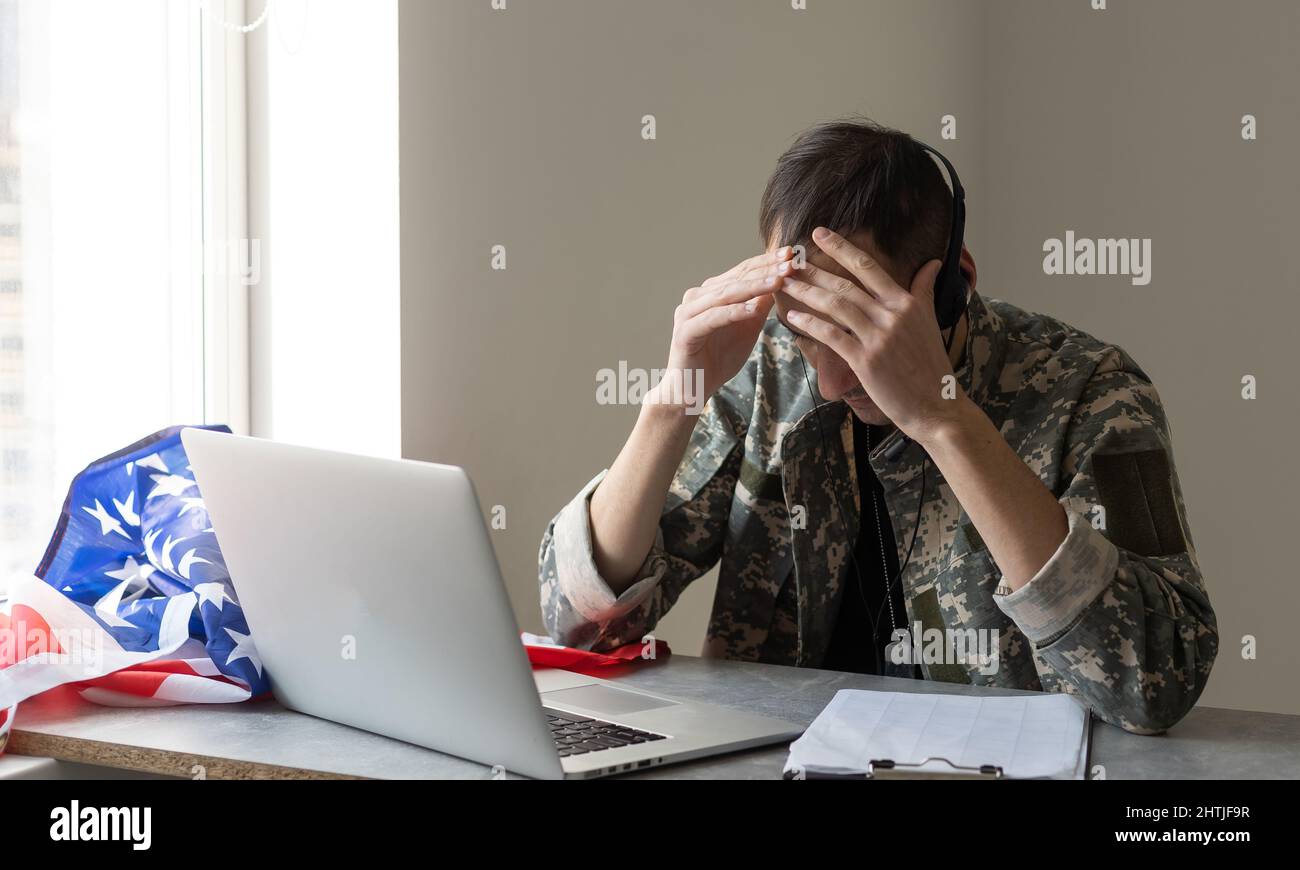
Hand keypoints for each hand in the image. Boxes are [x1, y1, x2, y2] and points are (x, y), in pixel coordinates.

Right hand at [654, 248, 792, 408]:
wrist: (692, 389)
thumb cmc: (719, 358)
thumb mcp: (748, 328)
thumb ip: (759, 305)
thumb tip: (781, 280)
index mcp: (711, 293)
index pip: (743, 271)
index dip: (767, 262)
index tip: (793, 254)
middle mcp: (697, 297)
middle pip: (736, 278)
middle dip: (765, 270)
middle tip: (790, 262)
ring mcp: (688, 313)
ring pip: (726, 294)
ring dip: (754, 286)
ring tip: (778, 281)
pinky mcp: (685, 332)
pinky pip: (713, 318)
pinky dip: (733, 312)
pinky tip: (752, 309)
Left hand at [780, 227, 964, 442]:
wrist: (936, 404)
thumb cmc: (931, 365)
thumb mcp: (931, 320)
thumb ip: (924, 290)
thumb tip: (933, 262)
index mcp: (906, 302)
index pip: (868, 267)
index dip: (842, 248)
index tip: (820, 233)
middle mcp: (891, 315)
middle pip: (845, 284)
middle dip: (814, 269)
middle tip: (790, 258)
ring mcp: (878, 338)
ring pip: (835, 306)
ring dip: (807, 292)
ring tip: (786, 283)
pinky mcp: (865, 361)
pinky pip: (832, 336)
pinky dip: (810, 325)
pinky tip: (792, 317)